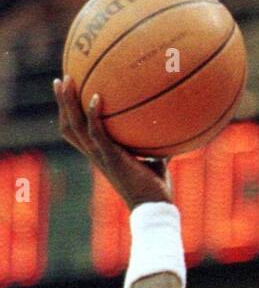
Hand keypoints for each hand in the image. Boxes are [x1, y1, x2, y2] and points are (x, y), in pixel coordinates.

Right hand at [53, 75, 172, 209]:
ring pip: (74, 126)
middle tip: (60, 80)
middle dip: (62, 102)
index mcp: (101, 154)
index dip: (69, 115)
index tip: (69, 93)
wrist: (155, 207)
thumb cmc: (156, 188)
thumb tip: (169, 129)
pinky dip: (94, 114)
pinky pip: (96, 132)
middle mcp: (96, 154)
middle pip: (68, 126)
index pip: (77, 133)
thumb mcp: (156, 161)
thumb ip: (156, 146)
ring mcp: (101, 156)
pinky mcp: (110, 158)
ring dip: (68, 102)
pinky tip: (96, 97)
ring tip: (66, 80)